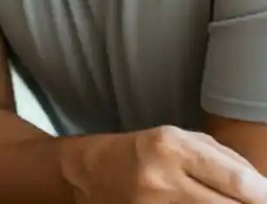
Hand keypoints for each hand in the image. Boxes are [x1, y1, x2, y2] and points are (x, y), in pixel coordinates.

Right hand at [70, 126, 266, 202]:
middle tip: (252, 203)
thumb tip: (263, 188)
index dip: (262, 195)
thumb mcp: (183, 141)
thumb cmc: (145, 152)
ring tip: (224, 203)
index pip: (237, 182)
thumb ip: (227, 161)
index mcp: (173, 147)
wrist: (90, 171)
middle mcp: (161, 178)